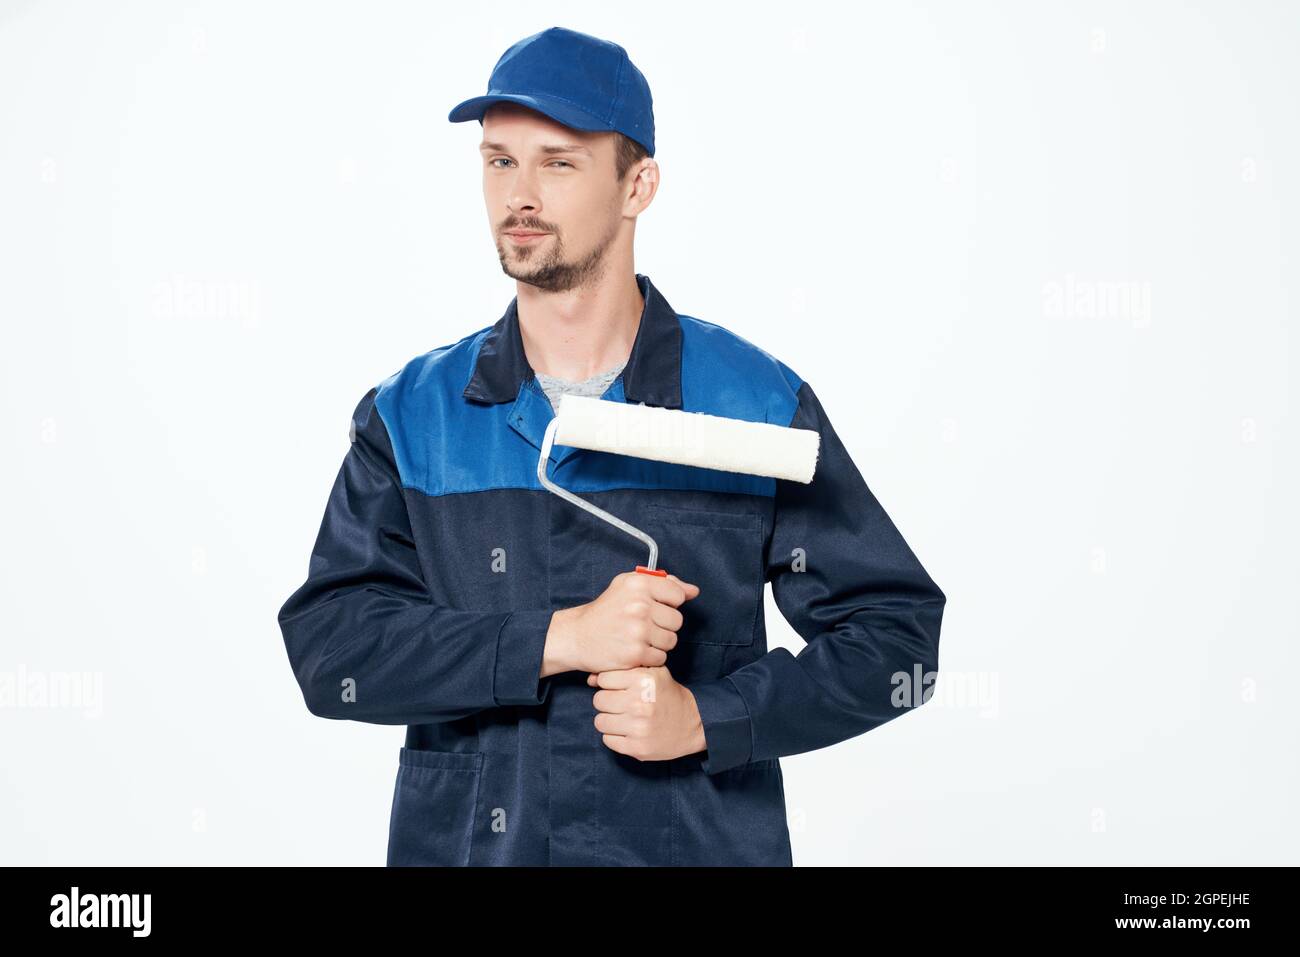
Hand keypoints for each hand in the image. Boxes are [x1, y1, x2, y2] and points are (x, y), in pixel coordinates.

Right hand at [548, 571, 698, 674]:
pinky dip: (651, 658)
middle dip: (664, 625)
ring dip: (659, 643)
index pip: (678, 595)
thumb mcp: (629, 586)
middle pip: (677, 620)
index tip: (656, 608)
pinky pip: (661, 658)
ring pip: (671, 640)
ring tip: (639, 638)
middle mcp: (639, 605)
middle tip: (645, 626)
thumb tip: (693, 591)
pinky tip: (635, 650)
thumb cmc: (606, 611)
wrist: (578, 636)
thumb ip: (664, 584)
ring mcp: (638, 630)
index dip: (670, 604)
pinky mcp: (636, 653)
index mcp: (639, 584)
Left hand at [588, 665, 705, 761]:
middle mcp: (639, 703)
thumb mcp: (653, 673)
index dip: (610, 684)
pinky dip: (615, 736)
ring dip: (609, 720)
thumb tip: (590, 678)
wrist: (694, 723)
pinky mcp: (637, 747)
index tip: (620, 689)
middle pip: (599, 700)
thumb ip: (623, 670)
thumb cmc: (668, 695)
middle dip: (608, 702)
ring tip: (624, 719)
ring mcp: (638, 727)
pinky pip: (607, 740)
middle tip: (621, 705)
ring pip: (600, 721)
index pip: (604, 679)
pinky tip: (628, 731)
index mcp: (643, 680)